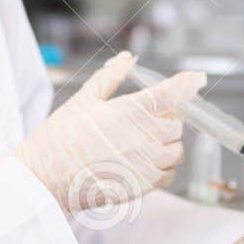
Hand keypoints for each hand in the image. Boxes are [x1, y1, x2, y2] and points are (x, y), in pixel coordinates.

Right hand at [15, 51, 205, 215]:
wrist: (46, 179)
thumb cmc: (60, 139)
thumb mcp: (83, 100)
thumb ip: (110, 78)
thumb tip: (126, 58)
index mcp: (133, 110)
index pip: (174, 93)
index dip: (189, 83)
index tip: (197, 78)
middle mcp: (147, 136)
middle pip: (178, 123)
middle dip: (169, 118)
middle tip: (149, 118)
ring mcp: (148, 163)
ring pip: (177, 150)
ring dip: (168, 144)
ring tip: (144, 142)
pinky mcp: (144, 185)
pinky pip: (169, 174)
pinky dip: (163, 167)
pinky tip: (144, 162)